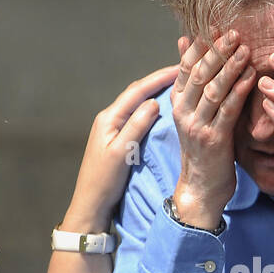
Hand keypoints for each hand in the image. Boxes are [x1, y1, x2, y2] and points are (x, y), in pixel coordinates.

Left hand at [61, 64, 177, 232]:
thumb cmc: (104, 180)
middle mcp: (110, 118)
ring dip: (155, 92)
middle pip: (137, 93)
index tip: (179, 69)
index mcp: (109, 118)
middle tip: (182, 72)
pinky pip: (137, 115)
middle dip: (158, 81)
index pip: (137, 91)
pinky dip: (151, 107)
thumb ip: (136, 126)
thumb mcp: (122, 153)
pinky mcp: (117, 137)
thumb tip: (154, 103)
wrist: (91, 202)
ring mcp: (113, 127)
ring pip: (137, 103)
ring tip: (176, 85)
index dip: (158, 79)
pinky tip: (163, 107)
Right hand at [170, 31, 255, 229]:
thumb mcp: (192, 114)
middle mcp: (183, 113)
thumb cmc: (203, 148)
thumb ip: (192, 82)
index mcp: (177, 104)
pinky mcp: (214, 140)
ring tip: (245, 48)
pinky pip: (228, 110)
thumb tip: (184, 43)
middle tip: (234, 33)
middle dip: (216, 51)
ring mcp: (198, 126)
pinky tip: (251, 76)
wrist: (201, 187)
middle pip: (198, 74)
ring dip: (229, 67)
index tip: (214, 26)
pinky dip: (239, 91)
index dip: (199, 46)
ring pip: (212, 90)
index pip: (185, 67)